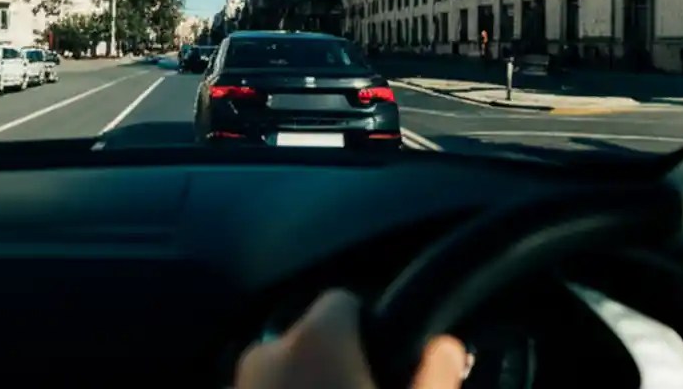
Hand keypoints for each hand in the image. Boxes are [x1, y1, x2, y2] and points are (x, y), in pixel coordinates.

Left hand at [235, 289, 467, 388]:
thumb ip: (433, 376)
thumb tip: (447, 349)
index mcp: (314, 341)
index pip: (344, 301)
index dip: (370, 329)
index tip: (385, 360)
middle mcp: (264, 354)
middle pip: (311, 338)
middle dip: (335, 363)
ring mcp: (236, 385)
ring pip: (282, 373)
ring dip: (304, 384)